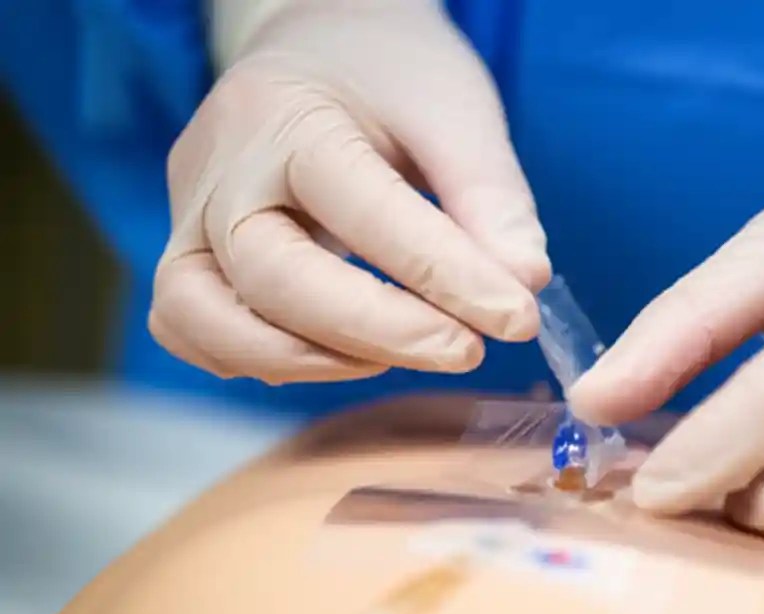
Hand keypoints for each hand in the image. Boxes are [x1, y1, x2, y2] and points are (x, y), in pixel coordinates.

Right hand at [150, 0, 547, 383]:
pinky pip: (198, 333)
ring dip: (316, 361)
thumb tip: (523, 283)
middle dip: (379, 331)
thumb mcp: (455, 109)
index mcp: (287, 116)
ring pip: (210, 320)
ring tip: (410, 350)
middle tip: (467, 351)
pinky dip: (269, 360)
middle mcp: (219, 171)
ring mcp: (188, 218)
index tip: (515, 318)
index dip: (446, 276)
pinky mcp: (185, 257)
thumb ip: (490, 194)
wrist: (317, 46)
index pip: (365, 213)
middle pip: (273, 277)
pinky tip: (350, 353)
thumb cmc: (389, 76)